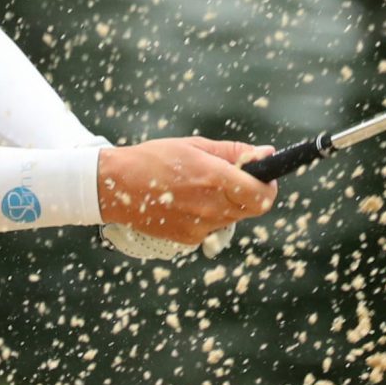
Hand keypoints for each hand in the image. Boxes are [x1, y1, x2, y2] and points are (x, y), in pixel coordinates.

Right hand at [96, 138, 277, 246]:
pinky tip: (187, 202)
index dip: (269, 187)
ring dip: (229, 205)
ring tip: (202, 188)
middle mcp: (211, 207)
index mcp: (215, 178)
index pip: (262, 195)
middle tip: (233, 178)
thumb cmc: (155, 159)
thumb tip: (266, 153)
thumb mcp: (195, 146)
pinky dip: (208, 216)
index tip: (264, 177)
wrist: (116, 187)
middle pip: (252, 209)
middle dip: (250, 193)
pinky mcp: (189, 239)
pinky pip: (212, 228)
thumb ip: (234, 152)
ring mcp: (200, 227)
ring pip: (232, 219)